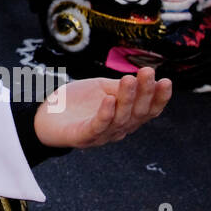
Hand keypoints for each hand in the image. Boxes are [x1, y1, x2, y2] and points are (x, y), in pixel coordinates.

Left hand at [33, 66, 170, 148]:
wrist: (45, 115)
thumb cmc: (76, 102)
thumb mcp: (101, 88)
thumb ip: (119, 87)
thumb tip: (140, 79)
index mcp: (126, 116)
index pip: (148, 109)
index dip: (159, 97)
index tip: (165, 80)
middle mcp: (118, 128)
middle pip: (138, 113)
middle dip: (145, 93)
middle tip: (148, 73)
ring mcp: (102, 135)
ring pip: (121, 118)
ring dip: (127, 98)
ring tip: (129, 79)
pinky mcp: (83, 137)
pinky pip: (97, 126)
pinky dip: (105, 113)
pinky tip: (109, 99)